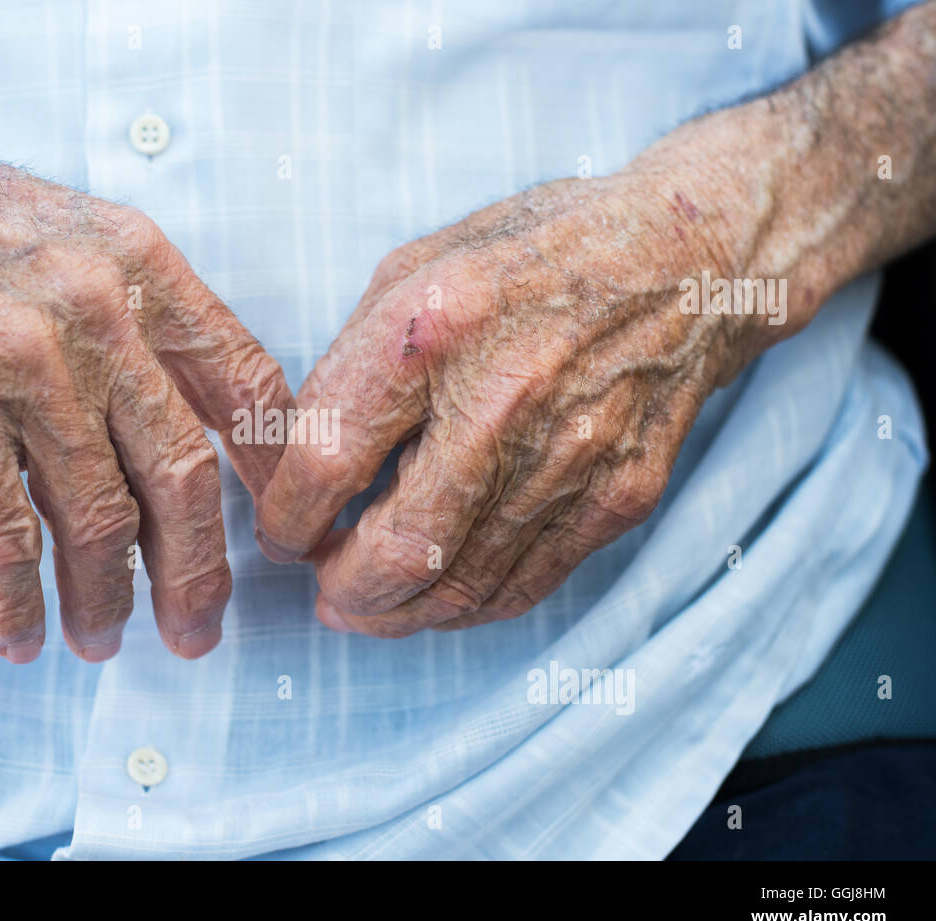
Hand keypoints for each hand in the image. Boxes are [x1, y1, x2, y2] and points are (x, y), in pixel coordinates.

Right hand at [0, 84, 291, 661]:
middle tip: (197, 631)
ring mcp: (23, 358)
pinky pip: (2, 537)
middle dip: (199, 572)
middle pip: (184, 474)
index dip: (270, 473)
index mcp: (139, 264)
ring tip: (103, 639)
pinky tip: (18, 638)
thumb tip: (172, 431)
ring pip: (98, 517)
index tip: (271, 533)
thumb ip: (130, 319)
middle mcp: (96, 309)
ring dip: (105, 599)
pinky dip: (15, 603)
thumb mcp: (63, 236)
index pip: (246, 385)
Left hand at [255, 170, 767, 635]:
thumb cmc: (536, 256)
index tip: (282, 531)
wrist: (688, 265)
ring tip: (368, 607)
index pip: (327, 458)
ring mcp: (571, 455)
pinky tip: (437, 596)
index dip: (287, 516)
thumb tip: (298, 463)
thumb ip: (351, 366)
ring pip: (460, 588)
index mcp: (435, 328)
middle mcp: (505, 398)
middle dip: (341, 590)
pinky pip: (526, 586)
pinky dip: (467, 606)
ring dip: (398, 613)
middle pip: (396, 550)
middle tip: (321, 590)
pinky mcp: (618, 496)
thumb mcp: (415, 268)